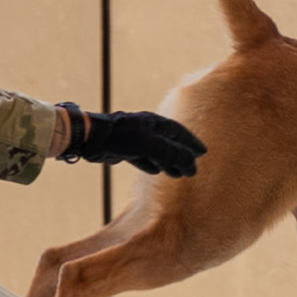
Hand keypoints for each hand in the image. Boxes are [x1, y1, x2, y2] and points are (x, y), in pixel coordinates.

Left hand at [59, 104, 203, 176]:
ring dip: (167, 163)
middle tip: (192, 167)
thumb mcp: (152, 145)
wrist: (93, 138)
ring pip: (156, 152)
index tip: (202, 152)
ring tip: (178, 174)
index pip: (179, 132)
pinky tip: (155, 172)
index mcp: (155, 123)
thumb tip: (193, 166)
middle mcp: (146, 129)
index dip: (191, 143)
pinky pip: (142, 158)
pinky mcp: (123, 149)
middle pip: (169, 143)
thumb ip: (173, 154)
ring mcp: (135, 139)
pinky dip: (150, 165)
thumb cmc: (123, 137)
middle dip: (181, 155)